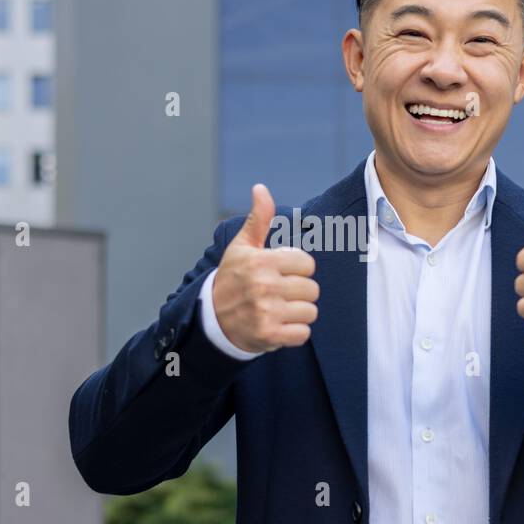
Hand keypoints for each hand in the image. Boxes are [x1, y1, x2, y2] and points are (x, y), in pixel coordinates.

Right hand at [212, 184, 318, 352]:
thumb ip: (258, 218)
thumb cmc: (232, 278)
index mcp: (261, 261)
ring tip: (278, 310)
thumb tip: (261, 188)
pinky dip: (294, 333)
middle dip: (299, 292)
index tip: (280, 273)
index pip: (307, 264)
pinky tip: (278, 326)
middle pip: (312, 289)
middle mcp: (264, 286)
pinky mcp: (269, 335)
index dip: (297, 269)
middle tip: (279, 294)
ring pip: (310, 311)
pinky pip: (303, 334)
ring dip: (298, 313)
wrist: (211, 318)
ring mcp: (266, 312)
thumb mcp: (242, 247)